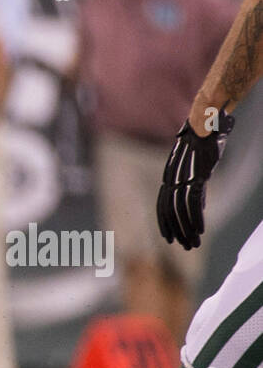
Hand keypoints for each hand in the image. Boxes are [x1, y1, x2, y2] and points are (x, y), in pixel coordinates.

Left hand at [157, 114, 232, 250]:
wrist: (205, 120)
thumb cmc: (203, 142)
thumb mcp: (197, 167)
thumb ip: (196, 187)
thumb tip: (199, 205)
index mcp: (169, 176)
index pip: (162, 205)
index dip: (165, 223)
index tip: (169, 238)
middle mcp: (173, 178)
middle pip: (170, 211)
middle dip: (177, 232)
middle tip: (184, 247)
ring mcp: (184, 177)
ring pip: (180, 211)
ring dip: (187, 230)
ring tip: (194, 244)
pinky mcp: (198, 175)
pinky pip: (193, 202)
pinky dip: (196, 218)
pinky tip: (201, 230)